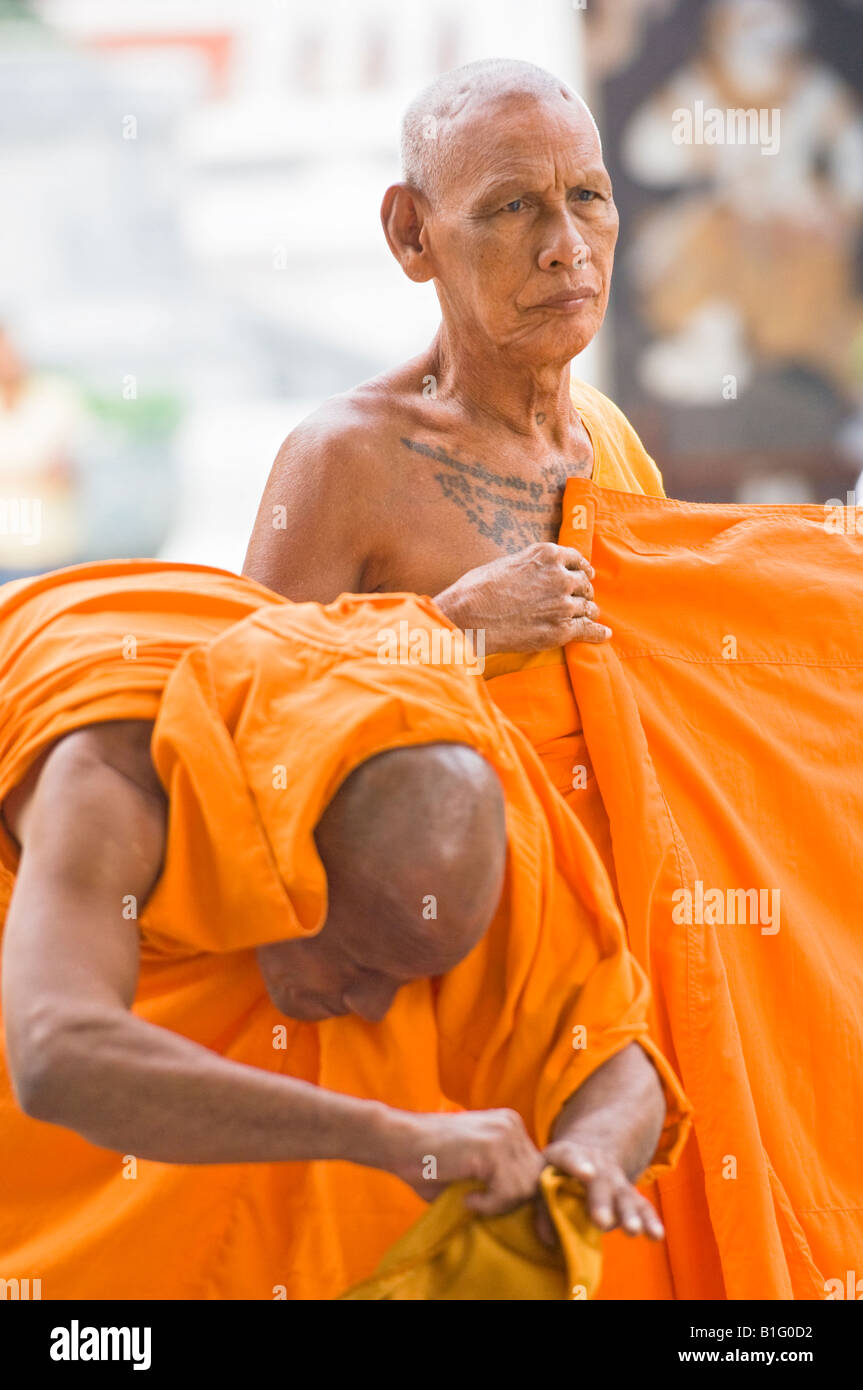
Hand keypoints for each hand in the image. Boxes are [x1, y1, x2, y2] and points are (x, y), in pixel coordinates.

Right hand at [389, 1107, 544, 1216]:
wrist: (397, 1141)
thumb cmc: (428, 1160)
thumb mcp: (474, 1167)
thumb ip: (500, 1179)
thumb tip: (528, 1212)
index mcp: (510, 1125)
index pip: (536, 1168)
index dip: (522, 1195)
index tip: (502, 1211)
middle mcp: (512, 1124)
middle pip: (536, 1178)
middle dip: (515, 1202)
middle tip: (485, 1208)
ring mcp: (503, 1134)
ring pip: (526, 1187)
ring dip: (500, 1205)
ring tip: (471, 1202)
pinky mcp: (491, 1148)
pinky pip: (507, 1192)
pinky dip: (489, 1205)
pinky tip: (467, 1200)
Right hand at [434, 543, 610, 654]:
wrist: (470, 616)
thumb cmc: (478, 589)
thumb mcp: (507, 562)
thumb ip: (531, 565)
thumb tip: (537, 573)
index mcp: (548, 555)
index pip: (576, 559)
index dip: (582, 569)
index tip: (585, 575)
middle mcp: (560, 576)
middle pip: (584, 584)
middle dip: (582, 592)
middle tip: (579, 599)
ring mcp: (564, 604)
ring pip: (588, 607)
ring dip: (587, 612)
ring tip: (586, 617)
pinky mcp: (562, 630)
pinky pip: (589, 630)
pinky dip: (598, 632)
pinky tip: (603, 633)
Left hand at [541, 1135, 663, 1241]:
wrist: (587, 1156)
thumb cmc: (556, 1172)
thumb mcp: (541, 1178)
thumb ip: (542, 1205)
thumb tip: (548, 1239)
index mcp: (567, 1154)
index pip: (570, 1157)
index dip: (577, 1165)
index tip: (587, 1173)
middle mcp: (595, 1164)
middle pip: (601, 1181)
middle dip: (602, 1201)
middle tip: (601, 1221)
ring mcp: (615, 1179)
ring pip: (624, 1194)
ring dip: (629, 1213)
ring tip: (632, 1231)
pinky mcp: (629, 1194)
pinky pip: (642, 1206)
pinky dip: (650, 1220)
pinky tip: (657, 1236)